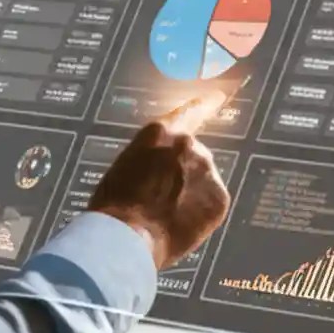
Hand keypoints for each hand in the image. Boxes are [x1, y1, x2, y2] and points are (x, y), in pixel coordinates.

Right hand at [89, 91, 231, 269]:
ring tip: (167, 216)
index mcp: (161, 133)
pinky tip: (179, 224)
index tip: (219, 96)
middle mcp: (189, 146)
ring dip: (191, 193)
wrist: (126, 236)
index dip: (205, 103)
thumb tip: (162, 169)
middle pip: (194, 155)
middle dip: (184, 172)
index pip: (190, 111)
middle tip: (162, 197)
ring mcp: (207, 172)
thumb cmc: (115, 204)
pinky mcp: (219, 199)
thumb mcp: (125, 166)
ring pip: (203, 181)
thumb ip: (152, 158)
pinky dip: (200, 213)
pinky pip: (211, 203)